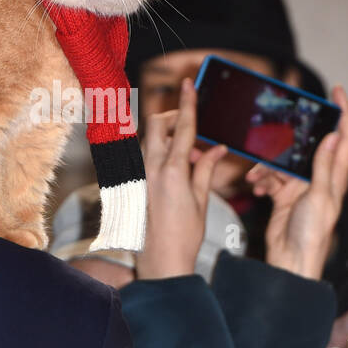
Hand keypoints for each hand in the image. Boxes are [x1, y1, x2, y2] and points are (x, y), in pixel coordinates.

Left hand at [134, 78, 229, 279]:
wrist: (160, 263)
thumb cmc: (184, 237)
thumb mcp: (201, 201)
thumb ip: (206, 169)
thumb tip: (217, 149)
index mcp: (173, 172)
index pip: (182, 127)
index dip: (187, 103)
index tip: (188, 84)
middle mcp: (150, 170)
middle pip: (158, 127)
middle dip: (174, 119)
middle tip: (191, 127)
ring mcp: (137, 178)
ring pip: (149, 143)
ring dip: (168, 141)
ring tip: (191, 159)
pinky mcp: (130, 188)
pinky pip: (143, 161)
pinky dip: (159, 158)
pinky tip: (175, 173)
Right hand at [244, 84, 347, 279]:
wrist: (290, 260)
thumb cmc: (311, 235)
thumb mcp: (319, 197)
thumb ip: (324, 167)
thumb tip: (332, 137)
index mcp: (335, 177)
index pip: (345, 137)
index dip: (343, 112)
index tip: (337, 92)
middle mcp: (320, 178)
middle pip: (310, 145)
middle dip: (293, 136)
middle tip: (281, 124)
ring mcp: (301, 186)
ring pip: (284, 160)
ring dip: (269, 164)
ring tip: (258, 174)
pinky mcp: (284, 195)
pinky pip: (271, 177)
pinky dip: (263, 178)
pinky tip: (257, 187)